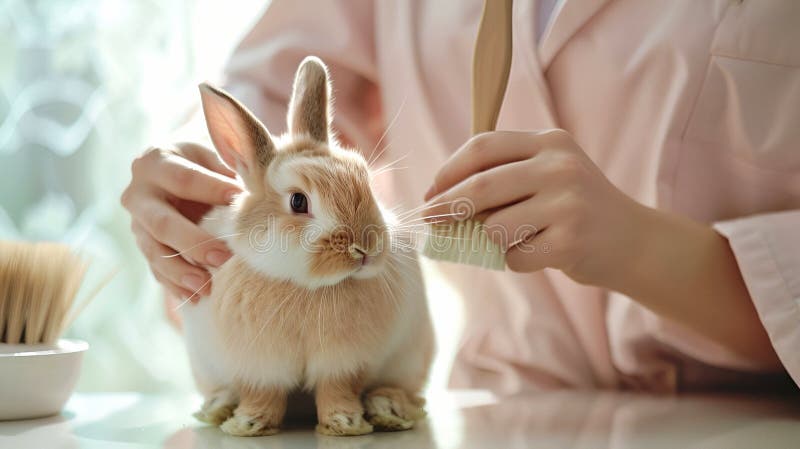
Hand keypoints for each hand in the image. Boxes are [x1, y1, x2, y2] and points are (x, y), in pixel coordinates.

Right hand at [122, 142, 241, 300]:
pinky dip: (175, 285)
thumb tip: (255, 188)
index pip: (183, 179)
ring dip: (181, 272)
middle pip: (162, 223)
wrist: (177, 172)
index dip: (211, 189)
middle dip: (193, 242)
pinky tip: (195, 297)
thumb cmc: (205, 163)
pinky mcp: (144, 245)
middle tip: (223, 258)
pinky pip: (156, 269)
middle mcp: (139, 194)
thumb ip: (229, 167)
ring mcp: (137, 223)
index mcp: (156, 161)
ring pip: (154, 252)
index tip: (240, 199)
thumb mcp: (213, 155)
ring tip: (207, 287)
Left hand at [424, 129, 780, 365]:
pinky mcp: (571, 241)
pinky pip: (515, 257)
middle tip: (428, 219)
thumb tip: (439, 200)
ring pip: (495, 227)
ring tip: (515, 239)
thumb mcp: (548, 176)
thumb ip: (504, 177)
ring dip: (490, 240)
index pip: (483, 147)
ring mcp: (568, 203)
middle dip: (447, 205)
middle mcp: (560, 167)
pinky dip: (516, 261)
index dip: (449, 170)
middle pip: (481, 186)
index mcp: (550, 142)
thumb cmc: (576, 209)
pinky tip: (540, 254)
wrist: (633, 241)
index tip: (431, 192)